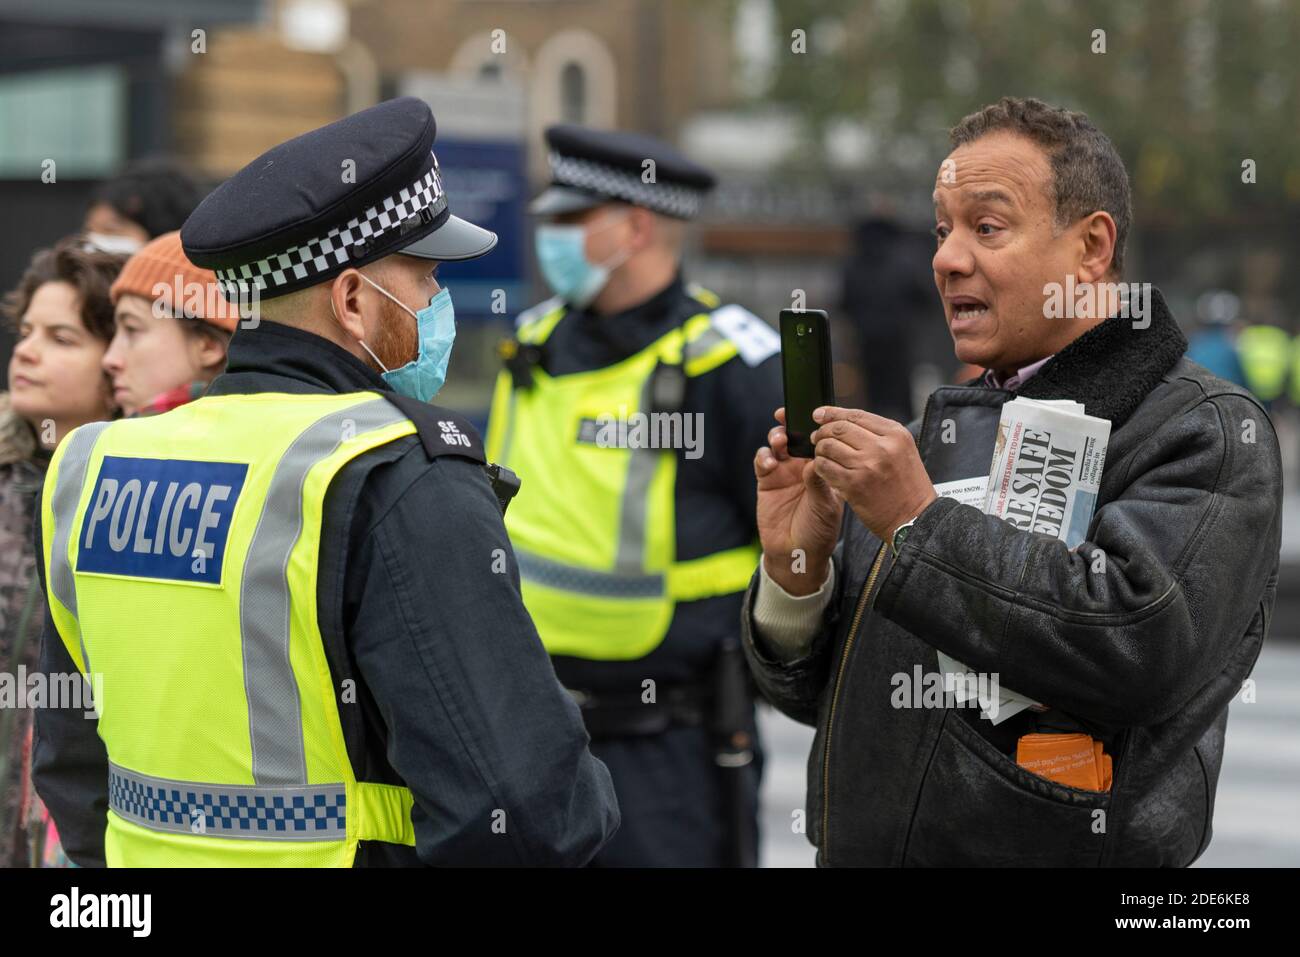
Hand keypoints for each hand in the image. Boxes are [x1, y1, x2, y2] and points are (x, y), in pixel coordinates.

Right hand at [754, 407, 842, 594]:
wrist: (797, 554)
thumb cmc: (819, 531)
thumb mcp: (826, 506)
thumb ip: (819, 482)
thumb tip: (815, 459)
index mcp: (824, 467)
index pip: (821, 439)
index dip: (815, 425)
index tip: (813, 414)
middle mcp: (803, 465)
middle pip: (796, 435)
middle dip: (791, 422)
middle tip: (787, 415)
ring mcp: (784, 471)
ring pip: (778, 443)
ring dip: (777, 437)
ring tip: (780, 441)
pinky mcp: (766, 480)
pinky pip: (762, 460)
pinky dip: (764, 456)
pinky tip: (769, 462)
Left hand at [810, 406, 937, 541]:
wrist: (915, 519)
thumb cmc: (908, 487)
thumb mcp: (903, 451)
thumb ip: (879, 434)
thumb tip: (844, 421)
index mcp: (896, 434)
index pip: (856, 415)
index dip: (833, 413)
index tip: (819, 414)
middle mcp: (882, 447)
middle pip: (839, 428)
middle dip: (823, 432)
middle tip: (817, 437)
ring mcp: (867, 465)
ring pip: (828, 446)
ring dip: (820, 450)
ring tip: (821, 455)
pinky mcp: (853, 484)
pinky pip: (825, 467)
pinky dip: (819, 466)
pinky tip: (823, 469)